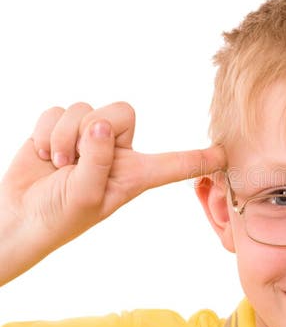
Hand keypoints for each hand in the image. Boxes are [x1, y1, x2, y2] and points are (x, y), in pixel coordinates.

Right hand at [0, 102, 225, 283]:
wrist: (17, 216)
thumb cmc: (58, 216)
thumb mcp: (84, 196)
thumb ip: (97, 161)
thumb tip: (99, 124)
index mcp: (133, 175)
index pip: (172, 164)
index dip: (197, 159)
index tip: (225, 154)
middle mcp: (117, 153)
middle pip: (121, 112)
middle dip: (92, 130)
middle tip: (73, 161)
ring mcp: (89, 139)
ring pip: (84, 109)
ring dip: (63, 137)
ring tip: (57, 164)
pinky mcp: (62, 129)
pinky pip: (58, 110)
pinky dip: (46, 133)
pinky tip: (44, 155)